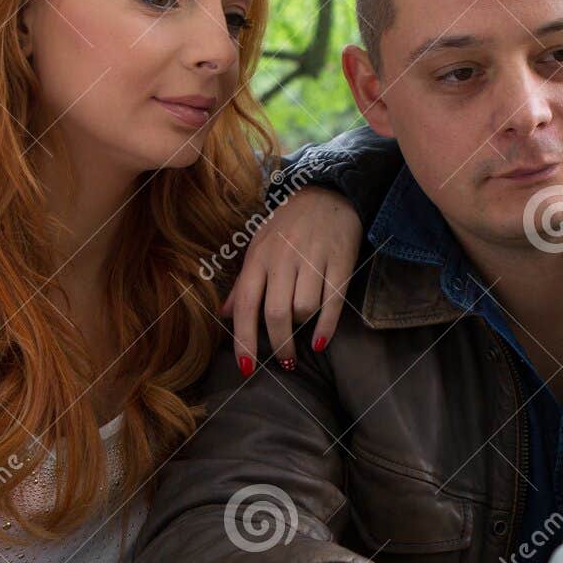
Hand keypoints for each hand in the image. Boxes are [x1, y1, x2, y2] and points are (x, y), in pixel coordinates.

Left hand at [221, 187, 359, 372]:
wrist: (327, 193)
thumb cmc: (287, 226)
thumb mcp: (258, 247)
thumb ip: (243, 283)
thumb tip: (224, 315)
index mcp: (258, 258)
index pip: (245, 306)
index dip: (244, 342)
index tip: (247, 369)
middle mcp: (282, 258)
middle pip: (276, 314)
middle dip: (280, 344)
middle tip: (285, 360)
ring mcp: (312, 259)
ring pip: (304, 309)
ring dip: (304, 328)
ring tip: (306, 331)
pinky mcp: (339, 261)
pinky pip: (332, 302)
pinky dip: (327, 327)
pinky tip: (322, 342)